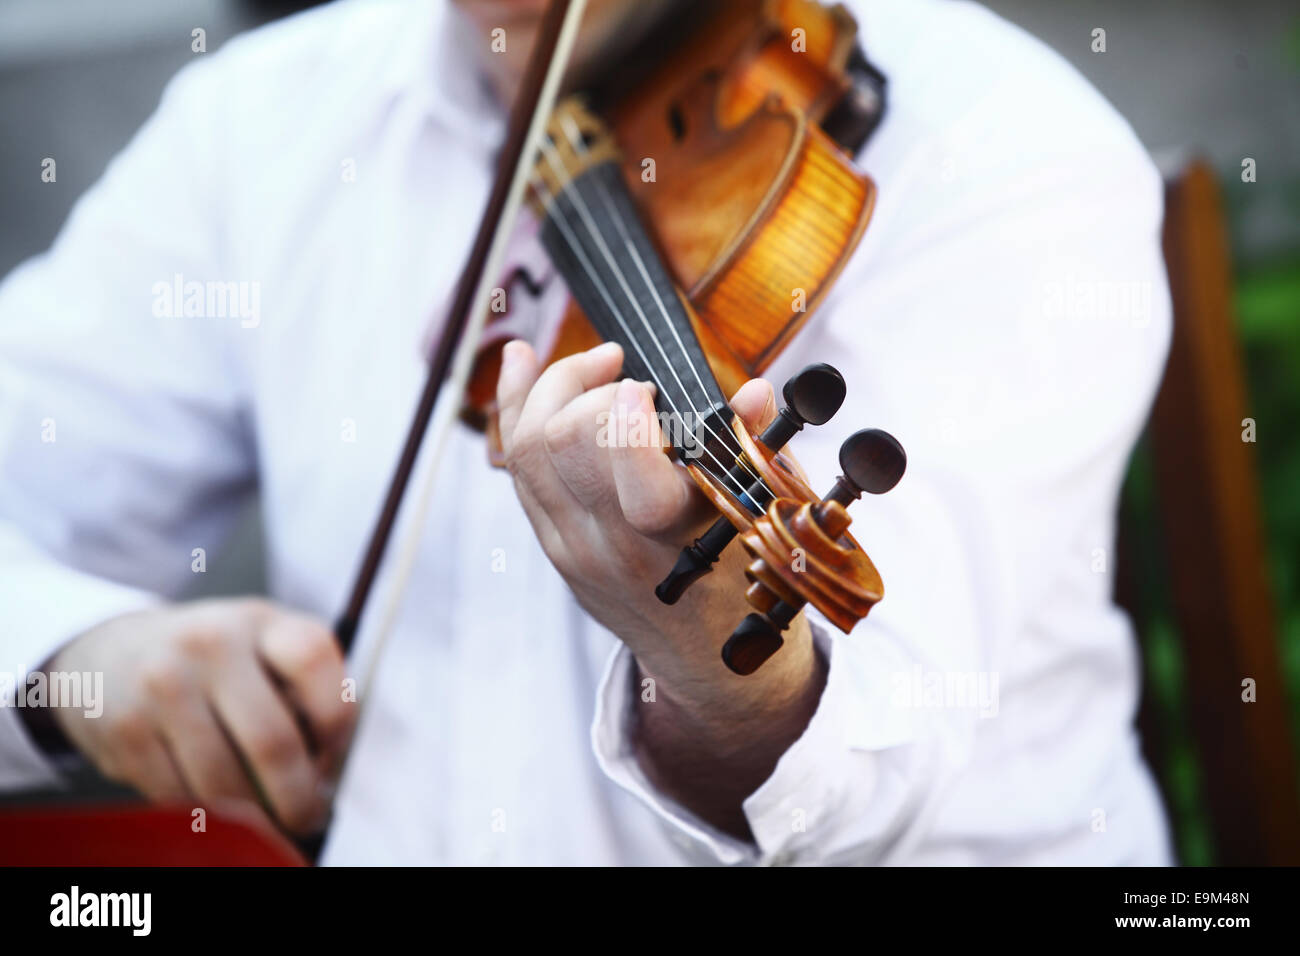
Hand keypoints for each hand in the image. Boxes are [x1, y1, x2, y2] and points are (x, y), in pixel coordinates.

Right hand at [46, 597, 353, 835]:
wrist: (111, 654)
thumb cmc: (213, 660)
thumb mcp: (263, 643)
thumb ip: (305, 686)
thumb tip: (331, 764)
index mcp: (260, 622)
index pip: (313, 657)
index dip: (337, 716)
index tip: (333, 752)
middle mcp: (211, 645)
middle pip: (272, 740)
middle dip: (298, 795)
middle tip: (307, 816)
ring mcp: (164, 686)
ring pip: (224, 782)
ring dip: (251, 814)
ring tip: (263, 817)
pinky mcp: (127, 729)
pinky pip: (179, 796)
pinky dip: (204, 812)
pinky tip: (214, 805)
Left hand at [496, 340, 825, 835]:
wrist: (711, 665)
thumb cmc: (749, 586)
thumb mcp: (767, 518)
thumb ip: (757, 450)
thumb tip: (756, 393)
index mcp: (672, 535)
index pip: (618, 456)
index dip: (624, 407)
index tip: (650, 392)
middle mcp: (611, 544)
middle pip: (559, 441)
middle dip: (585, 385)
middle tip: (626, 374)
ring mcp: (571, 548)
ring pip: (525, 449)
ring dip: (550, 388)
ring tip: (596, 365)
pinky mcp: (552, 545)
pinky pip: (517, 468)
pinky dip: (514, 409)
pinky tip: (518, 362)